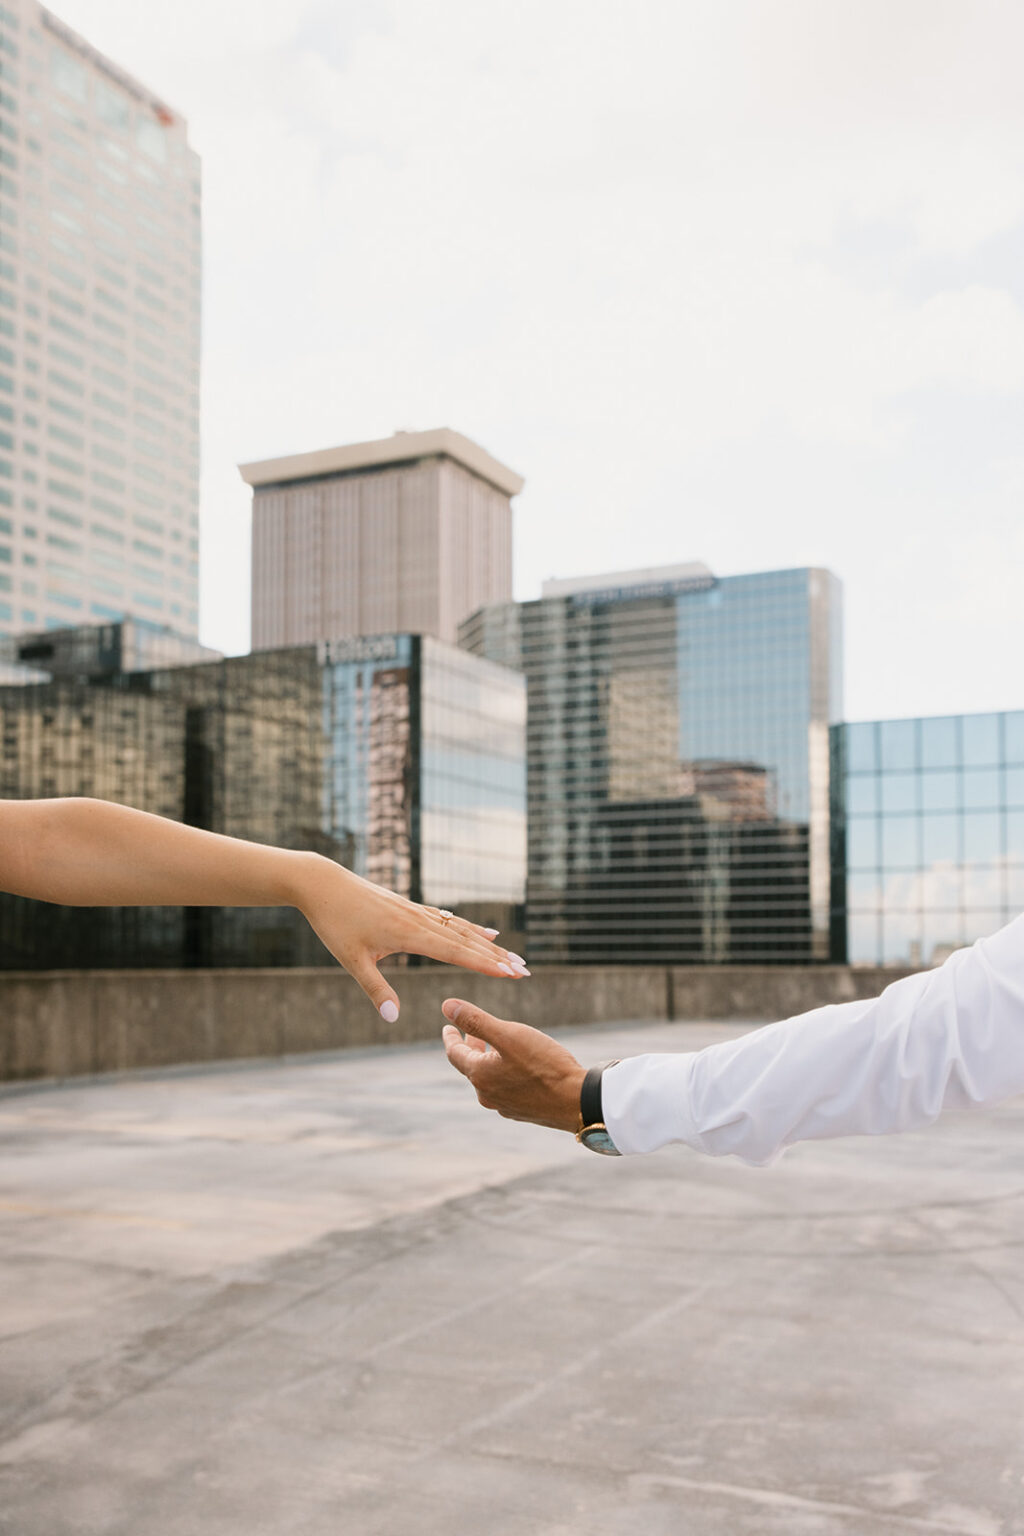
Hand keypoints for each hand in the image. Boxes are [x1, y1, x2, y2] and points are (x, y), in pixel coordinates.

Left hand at [294, 857, 529, 1019]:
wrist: (323, 883)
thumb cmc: (334, 923)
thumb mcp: (351, 960)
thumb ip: (376, 989)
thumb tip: (394, 1019)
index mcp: (408, 934)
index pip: (455, 952)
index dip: (485, 964)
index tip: (511, 973)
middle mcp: (419, 920)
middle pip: (466, 941)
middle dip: (496, 957)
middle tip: (525, 969)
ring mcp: (417, 911)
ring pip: (461, 928)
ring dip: (488, 944)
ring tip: (512, 954)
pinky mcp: (411, 907)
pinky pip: (449, 919)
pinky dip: (470, 927)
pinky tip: (484, 932)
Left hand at [441, 999, 584, 1131]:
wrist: (576, 1101)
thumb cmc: (544, 1065)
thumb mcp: (509, 1035)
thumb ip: (476, 1020)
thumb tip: (447, 1006)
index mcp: (480, 1075)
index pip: (455, 1054)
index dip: (451, 1037)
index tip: (448, 1027)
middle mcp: (487, 1094)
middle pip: (471, 1066)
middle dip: (471, 1046)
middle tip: (473, 1032)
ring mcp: (505, 1105)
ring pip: (489, 1078)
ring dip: (488, 1060)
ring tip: (497, 1047)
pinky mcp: (522, 1111)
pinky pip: (505, 1088)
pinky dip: (504, 1073)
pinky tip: (518, 1068)